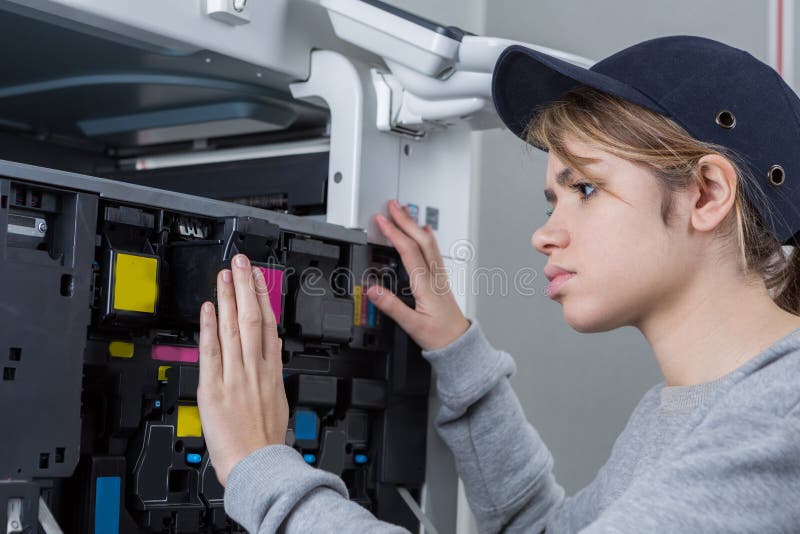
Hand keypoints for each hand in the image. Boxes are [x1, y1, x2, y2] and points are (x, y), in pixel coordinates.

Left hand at [197, 254, 288, 485]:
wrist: (257, 464)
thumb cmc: (266, 440)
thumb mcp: (277, 402)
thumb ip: (270, 375)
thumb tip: (269, 355)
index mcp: (272, 372)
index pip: (270, 325)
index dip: (264, 298)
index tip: (259, 278)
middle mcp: (255, 369)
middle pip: (253, 318)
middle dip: (247, 286)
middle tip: (241, 262)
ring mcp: (236, 376)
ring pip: (234, 328)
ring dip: (229, 298)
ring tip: (225, 274)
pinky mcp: (215, 387)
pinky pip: (212, 351)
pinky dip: (210, 327)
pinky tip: (209, 307)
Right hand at [367, 199, 469, 350]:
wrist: (459, 344)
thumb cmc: (439, 336)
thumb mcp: (412, 326)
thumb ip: (391, 307)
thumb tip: (372, 290)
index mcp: (426, 285)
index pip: (409, 251)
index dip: (394, 233)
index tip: (382, 220)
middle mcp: (435, 277)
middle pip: (420, 240)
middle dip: (405, 220)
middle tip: (391, 204)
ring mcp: (440, 276)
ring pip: (428, 242)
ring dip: (414, 224)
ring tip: (404, 210)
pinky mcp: (441, 279)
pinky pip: (434, 250)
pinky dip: (426, 235)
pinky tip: (424, 230)